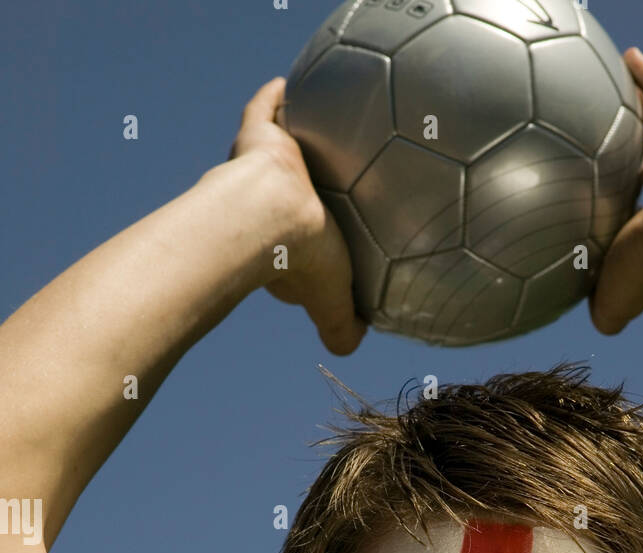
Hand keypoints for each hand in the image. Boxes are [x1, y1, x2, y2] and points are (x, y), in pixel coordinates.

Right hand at [229, 77, 366, 355]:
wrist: (271, 217)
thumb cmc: (302, 260)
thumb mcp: (332, 301)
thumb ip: (340, 326)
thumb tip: (352, 346)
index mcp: (281, 239)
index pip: (298, 234)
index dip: (312, 236)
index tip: (327, 233)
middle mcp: (265, 202)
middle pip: (286, 190)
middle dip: (297, 187)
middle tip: (319, 179)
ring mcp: (258, 166)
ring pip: (275, 152)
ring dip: (290, 143)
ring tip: (314, 128)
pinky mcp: (257, 135)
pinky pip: (265, 107)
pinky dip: (274, 96)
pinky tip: (290, 84)